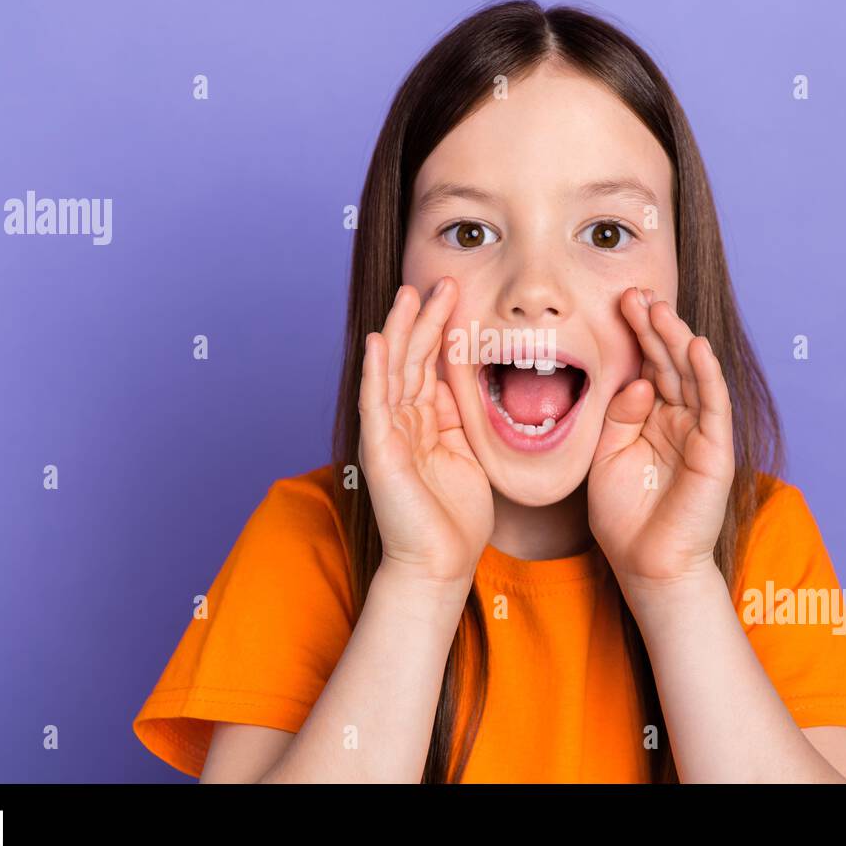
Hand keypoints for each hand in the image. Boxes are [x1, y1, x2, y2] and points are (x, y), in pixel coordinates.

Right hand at [358, 276, 494, 586]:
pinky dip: (378, 371)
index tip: (456, 296)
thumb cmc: (455, 518)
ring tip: (409, 295)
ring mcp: (387, 435)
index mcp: (423, 423)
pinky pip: (377, 403)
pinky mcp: (379, 451)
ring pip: (393, 372)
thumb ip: (459, 417)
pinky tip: (380, 341)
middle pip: (411, 360)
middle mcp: (400, 423)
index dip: (441, 330)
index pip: (429, 366)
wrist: (440, 563)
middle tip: (440, 282)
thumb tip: (460, 380)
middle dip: (424, 319)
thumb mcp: (467, 454)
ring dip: (401, 331)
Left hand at [587, 288, 734, 589]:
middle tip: (635, 292)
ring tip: (659, 309)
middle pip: (668, 361)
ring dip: (677, 340)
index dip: (635, 334)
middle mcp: (677, 417)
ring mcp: (699, 431)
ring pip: (691, 375)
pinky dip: (706, 375)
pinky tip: (695, 347)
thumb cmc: (625, 515)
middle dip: (653, 326)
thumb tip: (638, 382)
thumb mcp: (605, 455)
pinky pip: (712, 406)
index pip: (646, 364)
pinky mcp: (715, 450)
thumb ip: (618, 416)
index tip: (617, 301)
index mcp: (651, 416)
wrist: (646, 564)